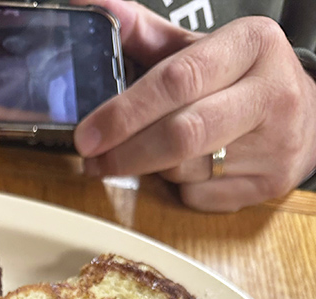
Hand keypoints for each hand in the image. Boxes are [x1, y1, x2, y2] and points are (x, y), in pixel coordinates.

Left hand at [73, 1, 315, 210]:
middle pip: (182, 134)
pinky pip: (199, 197)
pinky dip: (177, 189)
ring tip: (137, 158)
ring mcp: (276, 143)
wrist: (307, 117)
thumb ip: (147, 34)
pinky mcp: (270, 183)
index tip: (88, 134)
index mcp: (252, 44)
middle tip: (92, 161)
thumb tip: (95, 7)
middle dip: (126, 153)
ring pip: (185, 169)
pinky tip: (182, 171)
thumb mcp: (202, 48)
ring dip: (149, 169)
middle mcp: (271, 93)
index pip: (178, 80)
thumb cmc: (239, 80)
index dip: (125, 112)